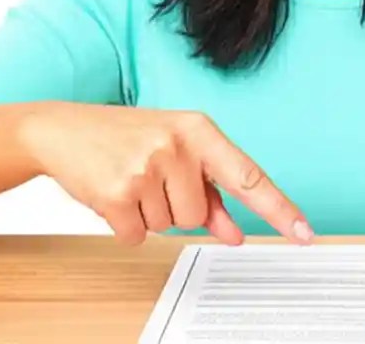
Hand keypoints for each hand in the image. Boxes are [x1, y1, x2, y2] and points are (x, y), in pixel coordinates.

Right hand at [17, 102, 312, 246]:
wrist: (62, 128)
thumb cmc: (125, 137)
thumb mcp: (174, 152)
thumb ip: (209, 192)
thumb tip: (236, 233)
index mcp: (199, 129)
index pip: (248, 175)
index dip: (278, 208)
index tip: (303, 233)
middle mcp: (176, 145)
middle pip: (199, 215)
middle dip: (175, 207)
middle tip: (148, 177)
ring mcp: (146, 167)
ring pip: (169, 226)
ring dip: (149, 213)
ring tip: (128, 179)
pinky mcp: (117, 192)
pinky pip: (137, 235)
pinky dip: (124, 224)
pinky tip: (111, 193)